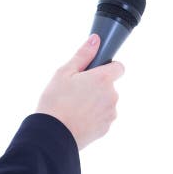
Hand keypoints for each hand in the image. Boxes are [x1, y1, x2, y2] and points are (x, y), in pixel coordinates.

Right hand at [34, 34, 124, 150]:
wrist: (53, 134)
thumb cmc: (56, 101)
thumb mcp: (64, 72)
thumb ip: (83, 54)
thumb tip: (96, 39)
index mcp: (102, 79)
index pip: (119, 67)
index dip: (107, 66)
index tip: (93, 71)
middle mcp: (112, 96)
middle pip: (110, 85)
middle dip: (96, 85)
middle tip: (75, 89)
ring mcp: (110, 113)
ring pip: (106, 101)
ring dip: (95, 100)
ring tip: (74, 105)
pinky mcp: (106, 128)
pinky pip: (102, 116)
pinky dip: (93, 115)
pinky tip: (77, 116)